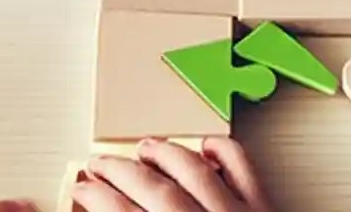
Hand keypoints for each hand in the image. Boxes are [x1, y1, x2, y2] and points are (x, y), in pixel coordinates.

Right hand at [72, 138, 271, 211]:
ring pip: (195, 171)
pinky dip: (224, 151)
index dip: (98, 197)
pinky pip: (244, 170)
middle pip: (155, 189)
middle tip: (99, 164)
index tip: (83, 188)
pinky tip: (207, 145)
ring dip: (165, 154)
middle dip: (120, 172)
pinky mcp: (267, 209)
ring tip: (145, 146)